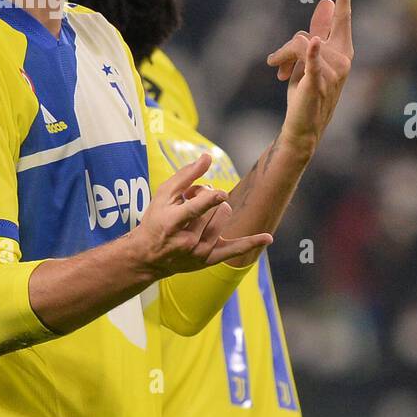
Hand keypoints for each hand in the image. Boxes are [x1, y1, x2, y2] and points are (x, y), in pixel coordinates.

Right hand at [131, 153, 271, 276]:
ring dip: (215, 211)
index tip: (220, 194)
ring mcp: (200, 252)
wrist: (148, 257)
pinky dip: (251, 242)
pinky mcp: (209, 260)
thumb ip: (186, 175)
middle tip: (191, 203)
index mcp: (173, 223)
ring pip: (223, 218)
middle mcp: (188, 240)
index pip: (196, 209)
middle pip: (215, 209)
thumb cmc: (156, 220)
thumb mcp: (163, 195)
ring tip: (198, 216)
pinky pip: (235, 250)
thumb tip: (208, 157)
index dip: (209, 199)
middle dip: (207, 199)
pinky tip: (268, 238)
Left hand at [266, 0, 353, 153]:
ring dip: (282, 60)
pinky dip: (311, 53)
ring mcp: (333, 72)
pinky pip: (312, 60)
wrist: (303, 126)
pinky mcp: (316, 82)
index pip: (343, 19)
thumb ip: (319, 31)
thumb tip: (326, 2)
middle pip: (307, 35)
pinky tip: (313, 44)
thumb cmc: (307, 93)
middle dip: (288, 48)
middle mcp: (343, 60)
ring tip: (278, 77)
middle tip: (275, 65)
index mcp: (343, 52)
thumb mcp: (310, 59)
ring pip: (298, 45)